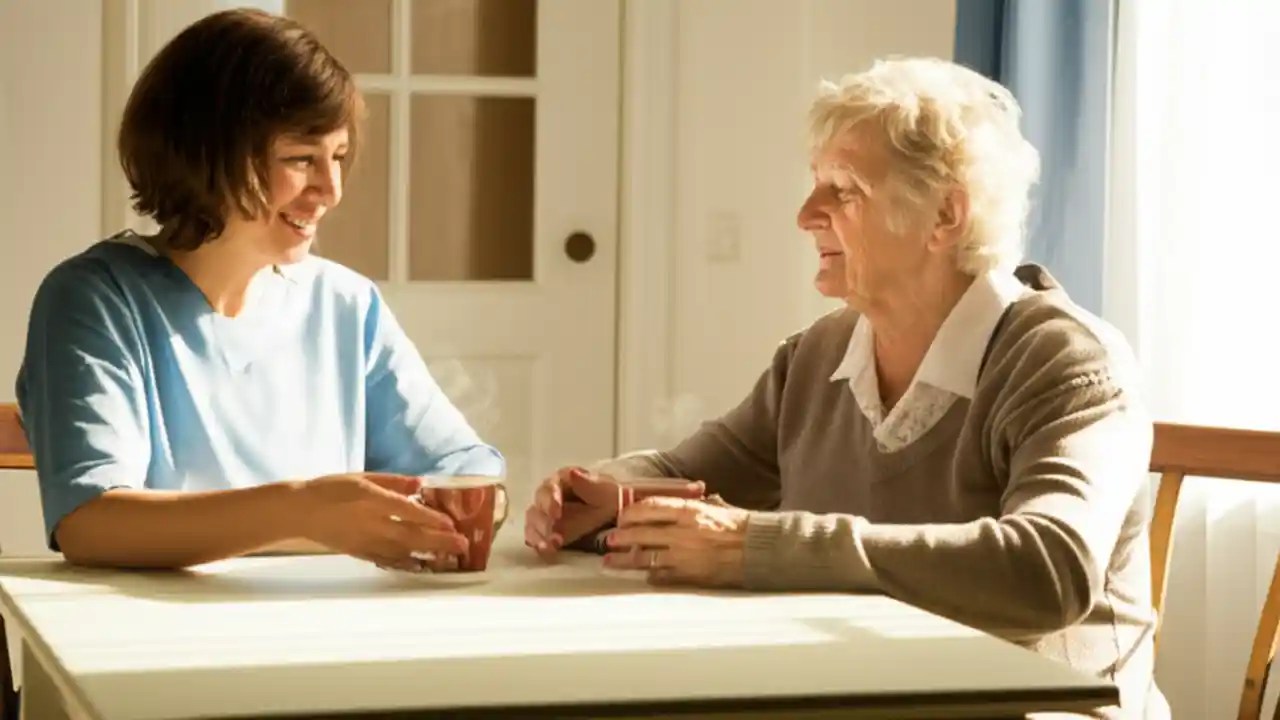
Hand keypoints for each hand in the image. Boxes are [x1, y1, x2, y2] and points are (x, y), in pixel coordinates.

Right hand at [297, 473, 467, 571]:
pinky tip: (422, 567)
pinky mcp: (360, 552)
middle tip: (463, 545)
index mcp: (372, 499)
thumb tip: (420, 485)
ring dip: (429, 554)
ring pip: (403, 550)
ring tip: (451, 557)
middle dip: (439, 541)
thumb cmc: (332, 489)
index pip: (408, 511)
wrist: (301, 511)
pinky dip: (406, 564)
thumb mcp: (362, 477)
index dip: (431, 518)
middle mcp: (372, 523)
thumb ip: (393, 481)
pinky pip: (387, 560)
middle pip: (411, 534)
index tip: (452, 523)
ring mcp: (366, 541)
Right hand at [523, 466, 705, 558]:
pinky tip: (547, 551)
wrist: (603, 501)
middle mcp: (560, 489)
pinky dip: (537, 539)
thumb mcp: (645, 492)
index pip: (561, 478)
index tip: (559, 504)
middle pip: (543, 495)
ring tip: (550, 544)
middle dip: (545, 511)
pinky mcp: (547, 524)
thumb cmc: (622, 496)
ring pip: (536, 514)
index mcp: (579, 476)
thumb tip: (702, 487)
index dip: (556, 491)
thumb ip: (670, 490)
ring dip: (540, 529)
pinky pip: (535, 530)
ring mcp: (549, 507)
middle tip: (554, 524)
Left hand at [604, 496, 750, 587]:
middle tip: (608, 540)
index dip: (630, 512)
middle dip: (620, 537)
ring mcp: (683, 555)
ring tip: (610, 561)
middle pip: (639, 533)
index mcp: (689, 511)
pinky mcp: (689, 576)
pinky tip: (644, 576)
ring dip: (624, 560)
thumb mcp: (715, 507)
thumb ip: (692, 507)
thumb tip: (673, 506)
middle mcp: (682, 532)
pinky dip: (650, 576)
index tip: (621, 517)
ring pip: (643, 557)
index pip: (649, 507)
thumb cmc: (741, 527)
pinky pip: (660, 576)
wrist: (760, 550)